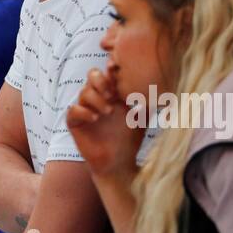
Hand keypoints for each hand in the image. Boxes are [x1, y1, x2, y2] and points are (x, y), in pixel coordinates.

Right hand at [66, 65, 142, 179]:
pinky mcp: (76, 123)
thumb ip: (146, 102)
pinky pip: (73, 110)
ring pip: (83, 93)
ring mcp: (85, 110)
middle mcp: (97, 99)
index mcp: (112, 95)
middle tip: (112, 95)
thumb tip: (159, 88)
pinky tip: (95, 119)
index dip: (110, 70)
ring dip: (96, 99)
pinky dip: (83, 112)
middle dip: (100, 81)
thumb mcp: (141, 119)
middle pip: (91, 76)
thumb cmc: (130, 140)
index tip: (115, 69)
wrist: (119, 163)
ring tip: (108, 112)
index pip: (107, 74)